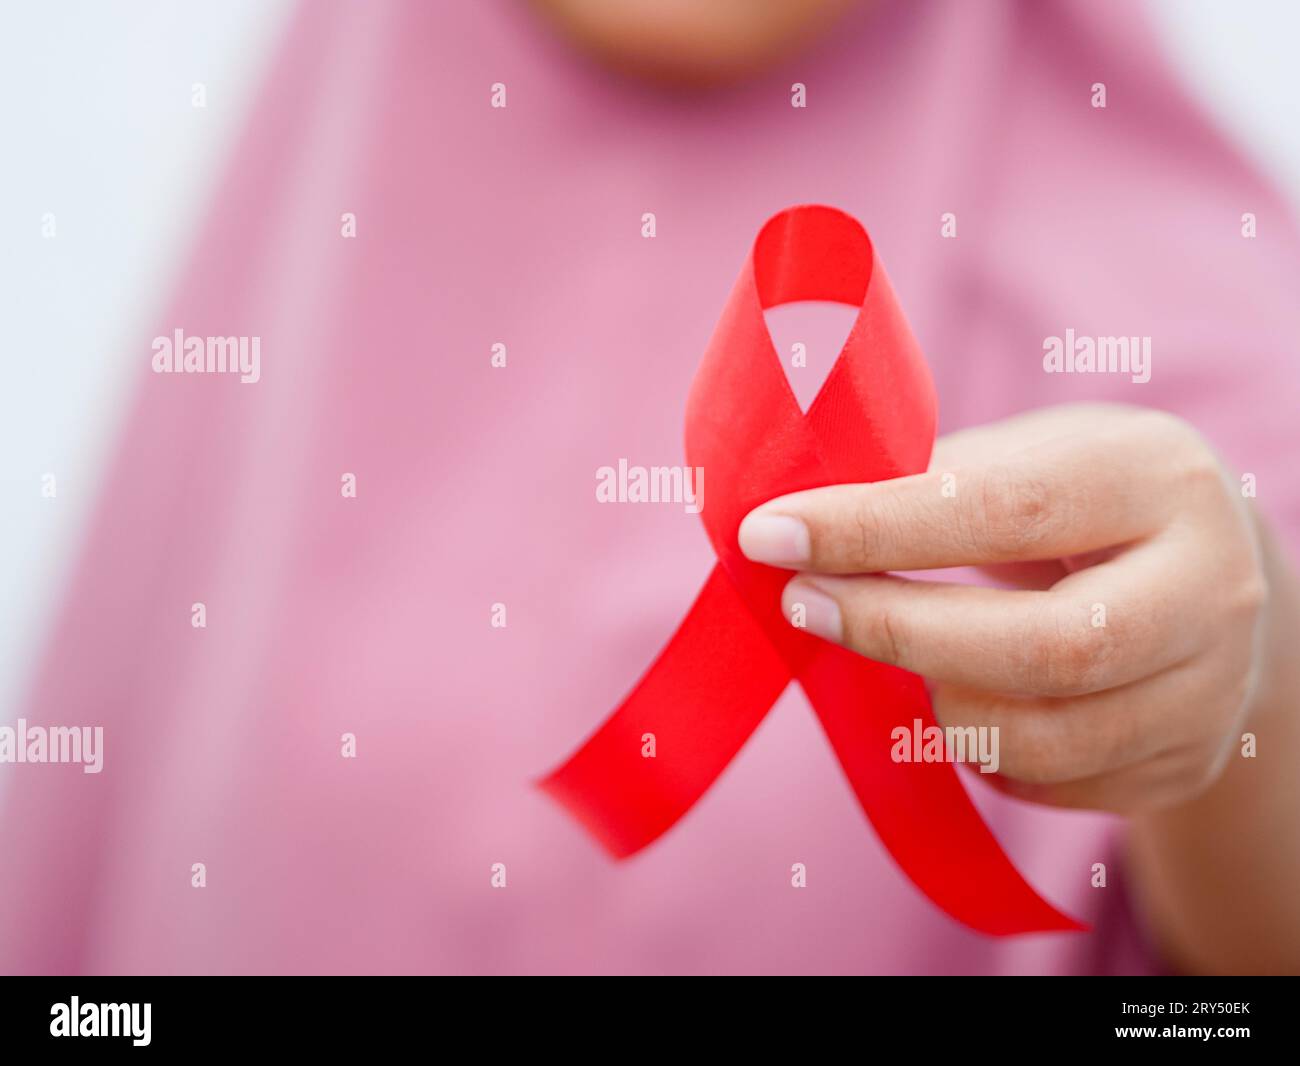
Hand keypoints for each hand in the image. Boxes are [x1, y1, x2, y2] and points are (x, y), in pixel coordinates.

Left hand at [738, 404, 1270, 812]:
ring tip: (888, 650)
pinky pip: (1047, 787)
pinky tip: (952, 696)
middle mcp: (1211, 589)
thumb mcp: (1030, 455)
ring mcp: (1209, 691)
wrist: (1211, 578)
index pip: (1004, 510)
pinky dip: (976, 749)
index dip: (874, 529)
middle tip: (800, 604)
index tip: (770, 534)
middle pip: (1041, 647)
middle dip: (893, 630)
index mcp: (1159, 480)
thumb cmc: (1085, 501)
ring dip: (932, 702)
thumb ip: (930, 481)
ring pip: (1041, 738)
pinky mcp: (1183, 764)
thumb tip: (795, 523)